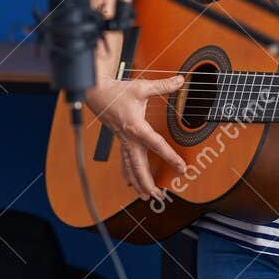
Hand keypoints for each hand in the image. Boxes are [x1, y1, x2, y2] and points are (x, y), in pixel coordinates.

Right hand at [84, 76, 187, 200]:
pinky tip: (130, 185)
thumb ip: (163, 85)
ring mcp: (123, 141)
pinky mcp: (120, 141)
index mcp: (136, 126)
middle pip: (138, 165)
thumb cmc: (117, 92)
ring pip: (130, 167)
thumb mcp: (142, 87)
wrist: (96, 93)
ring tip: (146, 197)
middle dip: (148, 182)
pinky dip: (128, 174)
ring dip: (138, 183)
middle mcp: (129, 138)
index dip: (170, 157)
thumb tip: (180, 81)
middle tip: (158, 196)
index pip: (156, 145)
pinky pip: (124, 161)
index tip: (182, 168)